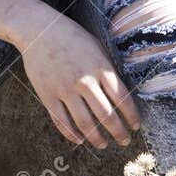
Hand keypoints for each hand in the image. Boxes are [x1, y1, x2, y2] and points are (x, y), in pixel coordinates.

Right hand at [17, 16, 140, 148]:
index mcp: (100, 67)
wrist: (39, 30)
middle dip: (119, 132)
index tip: (136, 126)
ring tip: (103, 144)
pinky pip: (61, 122)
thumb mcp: (97, 47)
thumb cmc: (72, 37)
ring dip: (96, 138)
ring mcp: (64, 89)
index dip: (131, 116)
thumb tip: (123, 95)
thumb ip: (109, 69)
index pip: (122, 98)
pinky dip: (72, 134)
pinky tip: (80, 140)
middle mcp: (84, 80)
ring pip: (84, 123)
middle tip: (125, 141)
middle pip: (106, 115)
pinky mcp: (47, 96)